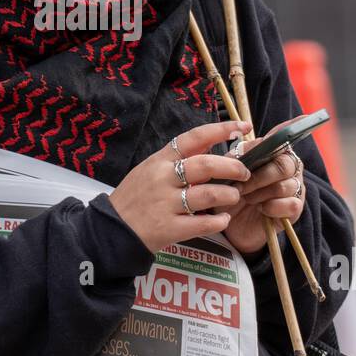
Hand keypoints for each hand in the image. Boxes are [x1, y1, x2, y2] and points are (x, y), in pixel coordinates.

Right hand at [109, 119, 253, 254]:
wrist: (111, 229)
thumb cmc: (135, 197)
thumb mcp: (150, 169)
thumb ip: (178, 158)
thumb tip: (209, 144)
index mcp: (160, 160)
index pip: (193, 138)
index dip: (220, 130)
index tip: (242, 126)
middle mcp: (163, 178)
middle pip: (206, 165)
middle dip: (233, 167)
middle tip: (245, 173)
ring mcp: (165, 204)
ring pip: (208, 194)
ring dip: (228, 195)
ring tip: (234, 197)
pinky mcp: (169, 228)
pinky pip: (202, 223)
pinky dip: (219, 221)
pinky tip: (223, 219)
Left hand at [222, 122, 306, 256]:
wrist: (229, 224)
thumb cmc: (229, 193)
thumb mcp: (226, 173)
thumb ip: (237, 157)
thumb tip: (249, 148)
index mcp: (271, 152)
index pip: (284, 135)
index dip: (295, 126)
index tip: (305, 118)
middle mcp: (288, 166)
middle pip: (283, 164)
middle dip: (259, 176)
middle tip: (241, 187)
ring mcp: (294, 187)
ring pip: (284, 185)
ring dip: (261, 194)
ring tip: (248, 199)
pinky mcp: (295, 208)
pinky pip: (290, 203)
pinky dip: (272, 207)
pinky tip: (262, 210)